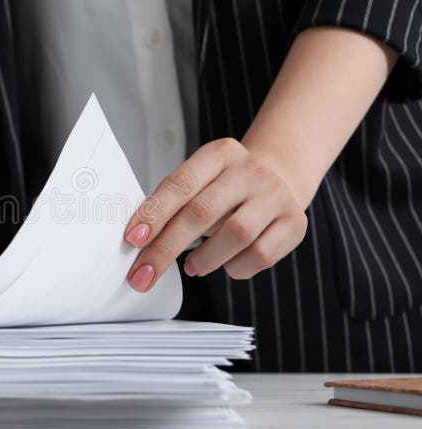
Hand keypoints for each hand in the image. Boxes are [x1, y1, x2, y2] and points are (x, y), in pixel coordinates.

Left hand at [123, 138, 306, 290]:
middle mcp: (249, 170)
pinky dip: (236, 267)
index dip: (154, 213)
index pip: (179, 184)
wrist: (280, 176)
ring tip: (192, 267)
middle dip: (166, 248)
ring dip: (205, 258)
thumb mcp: (200, 181)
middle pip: (201, 213)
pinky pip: (261, 255)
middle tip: (144, 274)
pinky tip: (226, 264)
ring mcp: (276, 196)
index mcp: (219, 154)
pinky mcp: (294, 224)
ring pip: (236, 234)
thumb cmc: (226, 186)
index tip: (133, 239)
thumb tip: (140, 242)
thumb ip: (173, 204)